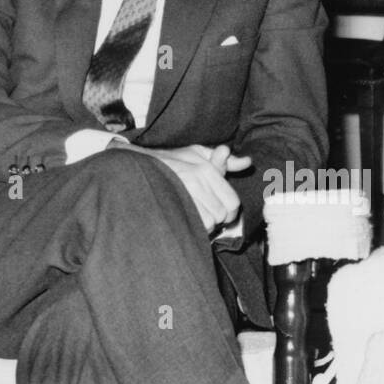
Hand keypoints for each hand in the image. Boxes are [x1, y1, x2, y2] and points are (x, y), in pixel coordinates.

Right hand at [123, 144, 251, 232]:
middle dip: (216, 220)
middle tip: (202, 213)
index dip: (230, 213)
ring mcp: (185, 193)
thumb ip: (221, 161)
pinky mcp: (174, 205)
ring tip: (191, 215)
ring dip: (202, 224)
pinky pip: (195, 227)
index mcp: (206, 170)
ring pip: (210, 222)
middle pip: (223, 215)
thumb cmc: (169, 161)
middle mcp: (198, 180)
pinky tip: (184, 220)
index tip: (220, 214)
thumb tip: (247, 161)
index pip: (233, 202)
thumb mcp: (196, 154)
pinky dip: (192, 229)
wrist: (136, 167)